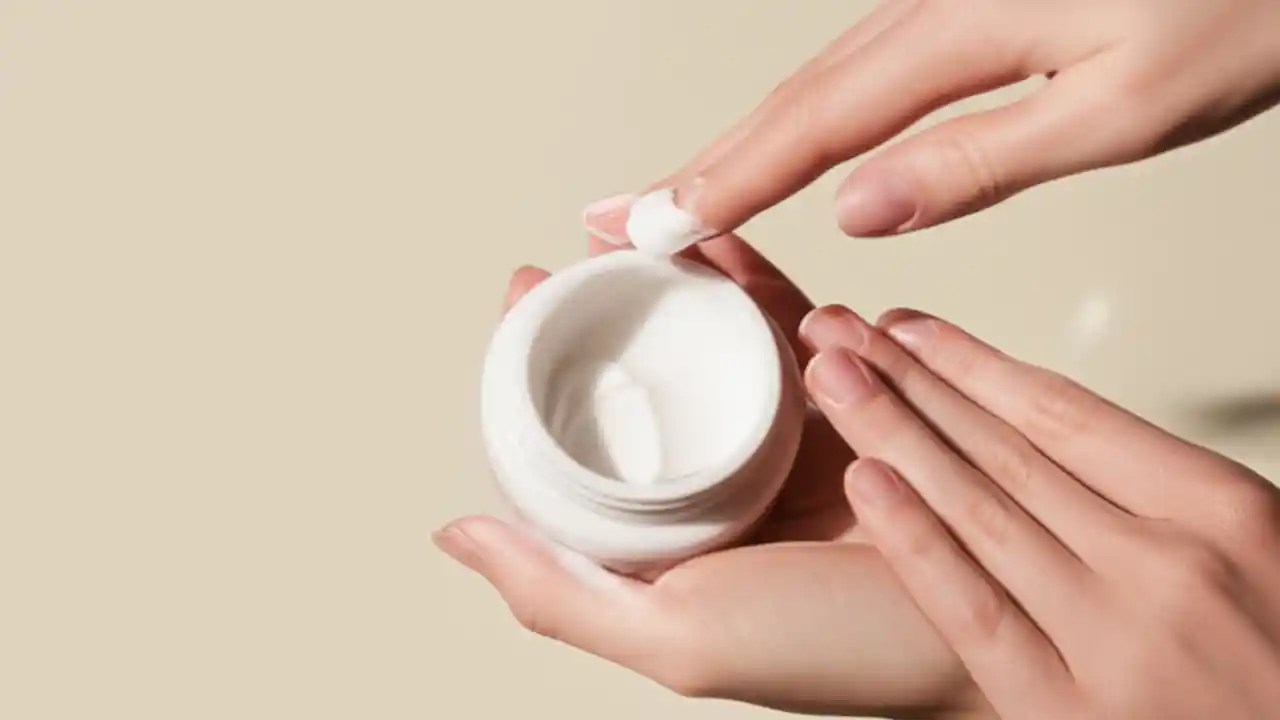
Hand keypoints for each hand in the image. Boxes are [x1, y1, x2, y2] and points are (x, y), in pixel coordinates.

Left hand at [435, 229, 992, 717]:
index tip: (520, 297)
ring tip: (651, 225)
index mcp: (667, 535)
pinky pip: (794, 326)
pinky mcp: (848, 400)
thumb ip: (564, 592)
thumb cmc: (837, 654)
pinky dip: (762, 284)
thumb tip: (457, 536)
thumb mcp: (680, 636)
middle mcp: (719, 480)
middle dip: (614, 304)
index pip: (584, 439)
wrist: (996, 622)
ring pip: (717, 337)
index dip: (543, 366)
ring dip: (684, 279)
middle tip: (588, 243)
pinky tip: (729, 244)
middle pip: (651, 373)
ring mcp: (782, 435)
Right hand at [616, 0, 1279, 237]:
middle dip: (702, 161)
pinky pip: (857, 64)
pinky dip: (801, 112)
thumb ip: (983, 159)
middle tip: (622, 211)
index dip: (726, 181)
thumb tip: (860, 208)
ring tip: (681, 191)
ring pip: (818, 78)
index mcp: (964, 25)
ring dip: (742, 139)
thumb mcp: (1124, 109)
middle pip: (793, 95)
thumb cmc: (1237, 9)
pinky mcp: (965, 1)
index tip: (657, 226)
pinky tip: (783, 140)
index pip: (814, 123)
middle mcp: (934, 0)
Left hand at [800, 304, 1279, 717]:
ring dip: (890, 432)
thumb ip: (1166, 507)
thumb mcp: (1260, 560)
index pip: (1063, 412)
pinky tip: (867, 480)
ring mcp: (1114, 637)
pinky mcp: (1064, 712)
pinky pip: (974, 609)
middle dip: (907, 381)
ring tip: (829, 376)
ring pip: (979, 507)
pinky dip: (915, 541)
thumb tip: (1063, 448)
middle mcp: (1165, 562)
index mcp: (1222, 510)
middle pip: (1003, 447)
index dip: (970, 363)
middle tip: (838, 330)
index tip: (906, 328)